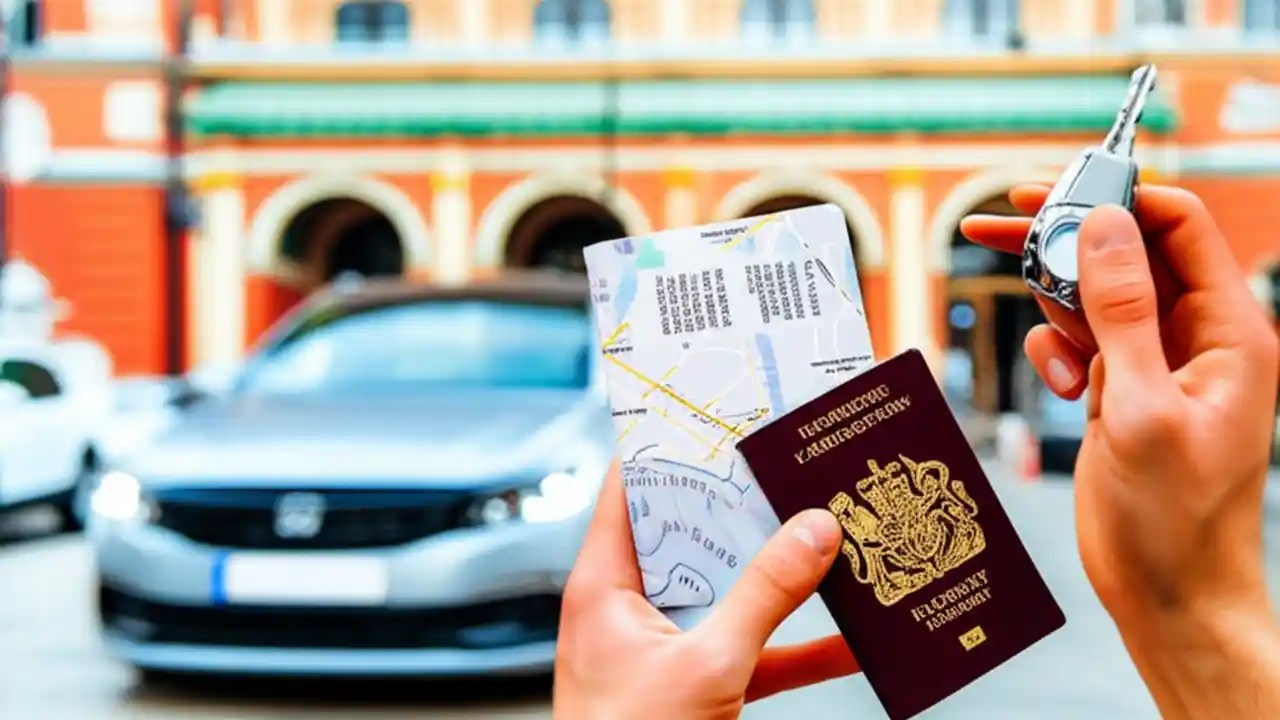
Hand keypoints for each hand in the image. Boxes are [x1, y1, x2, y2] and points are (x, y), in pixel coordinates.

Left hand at [553, 463, 857, 719]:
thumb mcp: (709, 665)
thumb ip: (765, 596)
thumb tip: (815, 529)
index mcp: (605, 582)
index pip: (630, 487)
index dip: (671, 445)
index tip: (723, 412)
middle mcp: (630, 605)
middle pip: (690, 533)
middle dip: (745, 506)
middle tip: (795, 466)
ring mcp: (664, 646)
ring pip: (728, 592)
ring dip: (778, 575)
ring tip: (832, 538)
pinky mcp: (696, 686)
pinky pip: (750, 653)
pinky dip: (796, 649)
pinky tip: (853, 643)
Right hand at [963, 186, 1279, 718]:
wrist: (1167, 594)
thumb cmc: (1177, 520)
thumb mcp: (1145, 408)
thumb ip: (1124, 313)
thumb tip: (1104, 227)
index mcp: (1229, 332)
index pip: (1179, 229)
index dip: (1118, 199)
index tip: (1054, 191)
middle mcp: (1195, 337)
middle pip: (1126, 253)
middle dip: (1067, 237)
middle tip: (1002, 219)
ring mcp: (1156, 363)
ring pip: (1095, 294)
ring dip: (1058, 306)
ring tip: (1055, 347)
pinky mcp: (1122, 389)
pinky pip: (1080, 341)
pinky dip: (1058, 354)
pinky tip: (1065, 389)